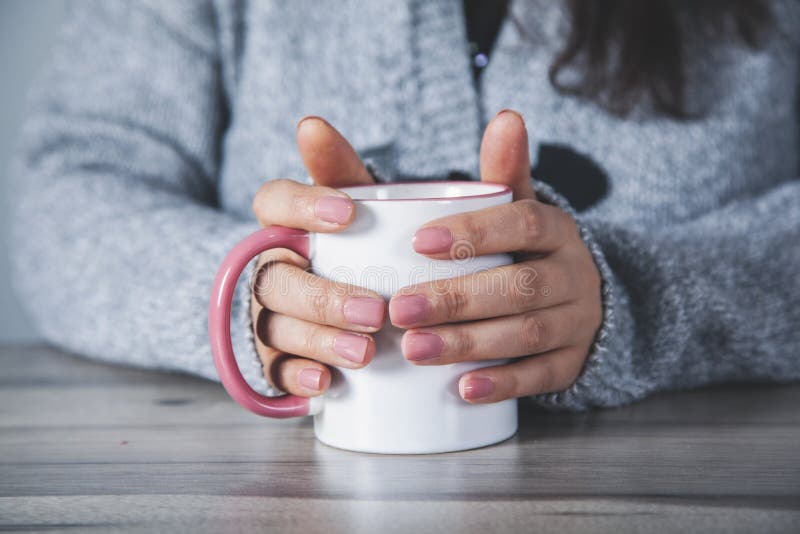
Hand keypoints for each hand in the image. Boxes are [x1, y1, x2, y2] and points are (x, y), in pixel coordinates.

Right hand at [250, 117, 384, 396]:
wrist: (355, 302)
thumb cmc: (361, 246)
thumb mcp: (360, 207)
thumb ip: (346, 169)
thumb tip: (310, 122)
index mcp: (289, 224)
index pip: (274, 202)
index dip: (303, 205)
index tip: (349, 213)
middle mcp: (272, 266)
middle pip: (278, 277)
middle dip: (323, 295)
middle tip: (374, 312)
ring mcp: (269, 314)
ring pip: (276, 325)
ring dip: (316, 339)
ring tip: (363, 353)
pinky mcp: (275, 356)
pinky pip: (273, 369)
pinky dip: (296, 376)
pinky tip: (323, 384)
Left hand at [389, 110, 601, 402]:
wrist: (578, 295)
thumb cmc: (521, 247)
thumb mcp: (514, 206)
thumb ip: (498, 169)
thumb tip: (506, 114)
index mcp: (553, 226)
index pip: (521, 222)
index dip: (474, 231)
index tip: (418, 242)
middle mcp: (573, 272)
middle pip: (518, 287)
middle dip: (457, 299)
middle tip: (400, 309)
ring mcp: (577, 320)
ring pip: (527, 334)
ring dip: (470, 343)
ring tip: (415, 349)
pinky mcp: (571, 361)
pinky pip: (542, 377)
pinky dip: (503, 384)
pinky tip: (462, 391)